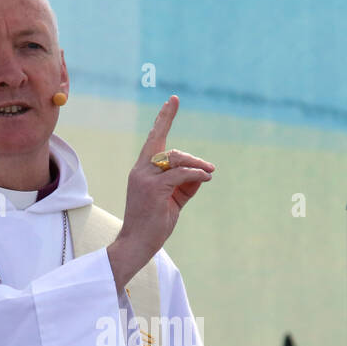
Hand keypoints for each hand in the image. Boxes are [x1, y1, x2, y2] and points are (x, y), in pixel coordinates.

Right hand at [110, 95, 214, 287]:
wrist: (136, 245)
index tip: (173, 100)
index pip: (154, 139)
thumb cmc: (153, 225)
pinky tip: (206, 178)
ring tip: (210, 172)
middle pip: (167, 147)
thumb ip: (184, 185)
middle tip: (209, 168)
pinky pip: (180, 174)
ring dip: (196, 164)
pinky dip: (196, 174)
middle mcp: (141, 170)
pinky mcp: (153, 189)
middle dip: (191, 156)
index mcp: (142, 171)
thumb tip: (201, 174)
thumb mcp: (173, 201)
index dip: (164, 118)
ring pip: (175, 158)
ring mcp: (145, 178)